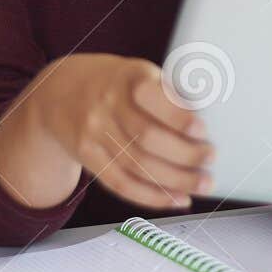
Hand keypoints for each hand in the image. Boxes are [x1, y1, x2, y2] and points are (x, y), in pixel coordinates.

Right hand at [57, 54, 214, 209]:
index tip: (202, 129)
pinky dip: (152, 196)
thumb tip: (211, 119)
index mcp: (126, 77)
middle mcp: (106, 104)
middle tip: (210, 159)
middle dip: (184, 153)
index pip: (148, 96)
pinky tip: (176, 198)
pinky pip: (120, 183)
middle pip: (146, 137)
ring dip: (175, 180)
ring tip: (203, 184)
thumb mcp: (140, 73)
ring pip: (137, 165)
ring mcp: (94, 132)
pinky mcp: (88, 156)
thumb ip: (168, 93)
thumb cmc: (117, 83)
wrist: (60, 91)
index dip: (176, 115)